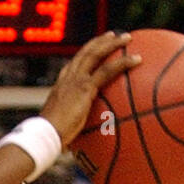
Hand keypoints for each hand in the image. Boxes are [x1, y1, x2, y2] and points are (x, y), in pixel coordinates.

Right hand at [42, 31, 140, 146]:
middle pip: (84, 53)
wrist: (45, 135)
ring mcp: (75, 80)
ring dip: (112, 44)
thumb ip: (71, 132)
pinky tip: (138, 59)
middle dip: (99, 42)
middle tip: (112, 35)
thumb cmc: (50, 139)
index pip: (72, 66)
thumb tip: (72, 148)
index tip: (93, 50)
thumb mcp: (61, 132)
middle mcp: (66, 79)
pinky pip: (108, 70)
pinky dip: (124, 62)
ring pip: (95, 54)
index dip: (83, 56)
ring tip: (127, 38)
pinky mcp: (85, 87)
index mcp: (60, 87)